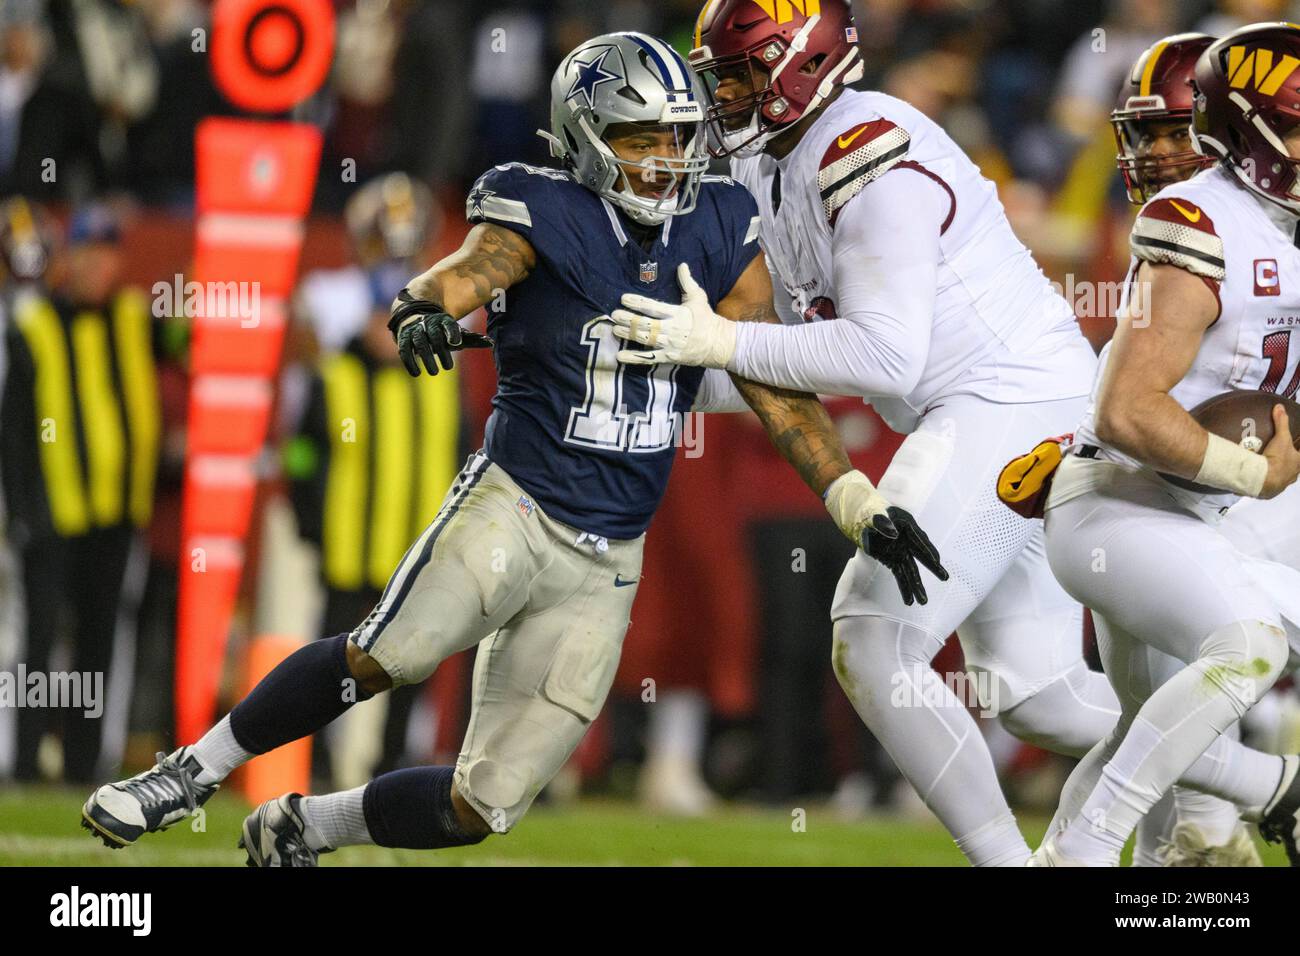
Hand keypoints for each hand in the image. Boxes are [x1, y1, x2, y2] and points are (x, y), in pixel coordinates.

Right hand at [389, 289, 492, 376]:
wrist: (415, 319)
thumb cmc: (441, 331)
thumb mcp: (457, 333)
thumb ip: (472, 339)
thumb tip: (491, 343)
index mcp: (442, 320)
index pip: (448, 324)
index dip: (452, 332)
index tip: (456, 344)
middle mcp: (427, 323)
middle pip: (434, 336)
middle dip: (441, 351)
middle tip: (448, 367)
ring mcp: (414, 330)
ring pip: (420, 343)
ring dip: (426, 358)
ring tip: (434, 373)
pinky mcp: (403, 339)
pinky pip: (405, 351)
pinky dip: (410, 362)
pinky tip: (416, 373)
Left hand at [611, 263, 736, 368]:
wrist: (718, 344)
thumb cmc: (706, 319)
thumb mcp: (699, 298)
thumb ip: (687, 282)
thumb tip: (682, 265)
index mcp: (676, 314)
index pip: (653, 307)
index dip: (637, 302)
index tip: (624, 298)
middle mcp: (670, 330)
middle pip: (645, 324)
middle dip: (628, 319)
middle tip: (614, 315)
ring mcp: (668, 345)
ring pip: (644, 340)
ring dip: (628, 334)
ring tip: (614, 329)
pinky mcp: (668, 357)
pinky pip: (648, 359)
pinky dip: (633, 358)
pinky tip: (619, 356)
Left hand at [824, 470, 948, 605]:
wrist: (859, 515)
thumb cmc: (868, 510)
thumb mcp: (872, 513)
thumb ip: (881, 522)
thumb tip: (893, 533)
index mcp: (906, 526)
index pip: (919, 540)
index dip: (927, 551)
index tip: (936, 561)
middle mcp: (907, 540)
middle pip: (920, 556)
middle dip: (932, 567)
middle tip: (944, 577)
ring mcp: (900, 551)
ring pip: (910, 570)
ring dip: (915, 585)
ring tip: (922, 601)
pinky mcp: (892, 559)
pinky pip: (900, 574)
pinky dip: (904, 586)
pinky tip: (909, 600)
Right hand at [1261, 403, 1299, 498]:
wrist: (1263, 480)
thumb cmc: (1277, 460)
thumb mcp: (1281, 438)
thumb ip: (1281, 422)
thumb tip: (1280, 407)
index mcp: (1298, 463)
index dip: (1298, 452)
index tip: (1296, 449)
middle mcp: (1293, 475)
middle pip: (1294, 469)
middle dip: (1289, 463)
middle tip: (1280, 457)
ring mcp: (1282, 484)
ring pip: (1283, 478)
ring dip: (1277, 473)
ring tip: (1267, 467)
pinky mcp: (1270, 492)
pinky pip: (1270, 486)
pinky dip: (1266, 482)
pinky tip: (1259, 478)